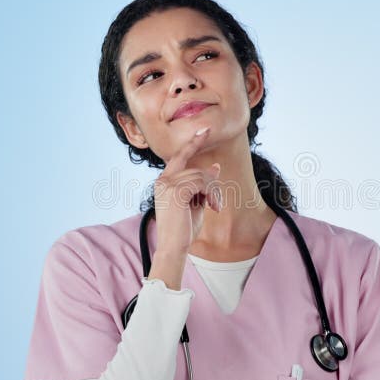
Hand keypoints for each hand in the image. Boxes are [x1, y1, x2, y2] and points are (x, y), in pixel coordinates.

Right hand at [153, 127, 222, 257]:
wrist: (173, 248)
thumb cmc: (183, 230)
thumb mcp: (196, 203)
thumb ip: (202, 185)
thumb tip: (215, 167)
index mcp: (164, 182)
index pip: (180, 157)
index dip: (192, 143)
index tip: (204, 131)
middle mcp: (163, 180)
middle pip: (196, 169)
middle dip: (212, 184)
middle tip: (216, 203)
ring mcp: (167, 184)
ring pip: (201, 176)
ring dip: (213, 192)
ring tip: (214, 207)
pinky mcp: (176, 191)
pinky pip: (202, 183)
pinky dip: (211, 194)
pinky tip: (212, 207)